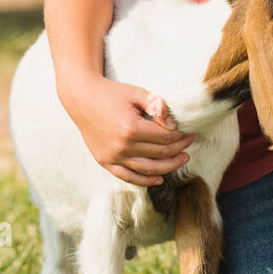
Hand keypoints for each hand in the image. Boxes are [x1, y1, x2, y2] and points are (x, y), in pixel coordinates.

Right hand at [61, 77, 197, 187]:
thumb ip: (158, 106)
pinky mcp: (105, 162)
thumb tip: (174, 125)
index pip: (165, 138)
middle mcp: (122, 146)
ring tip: (182, 160)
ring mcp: (113, 157)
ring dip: (169, 166)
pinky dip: (145, 180)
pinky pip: (129, 177)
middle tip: (190, 144)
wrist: (81, 98)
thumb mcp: (137, 93)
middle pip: (160, 154)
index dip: (181, 137)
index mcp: (131, 128)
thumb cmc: (111, 93)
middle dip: (179, 149)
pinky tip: (159, 178)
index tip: (190, 133)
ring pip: (148, 170)